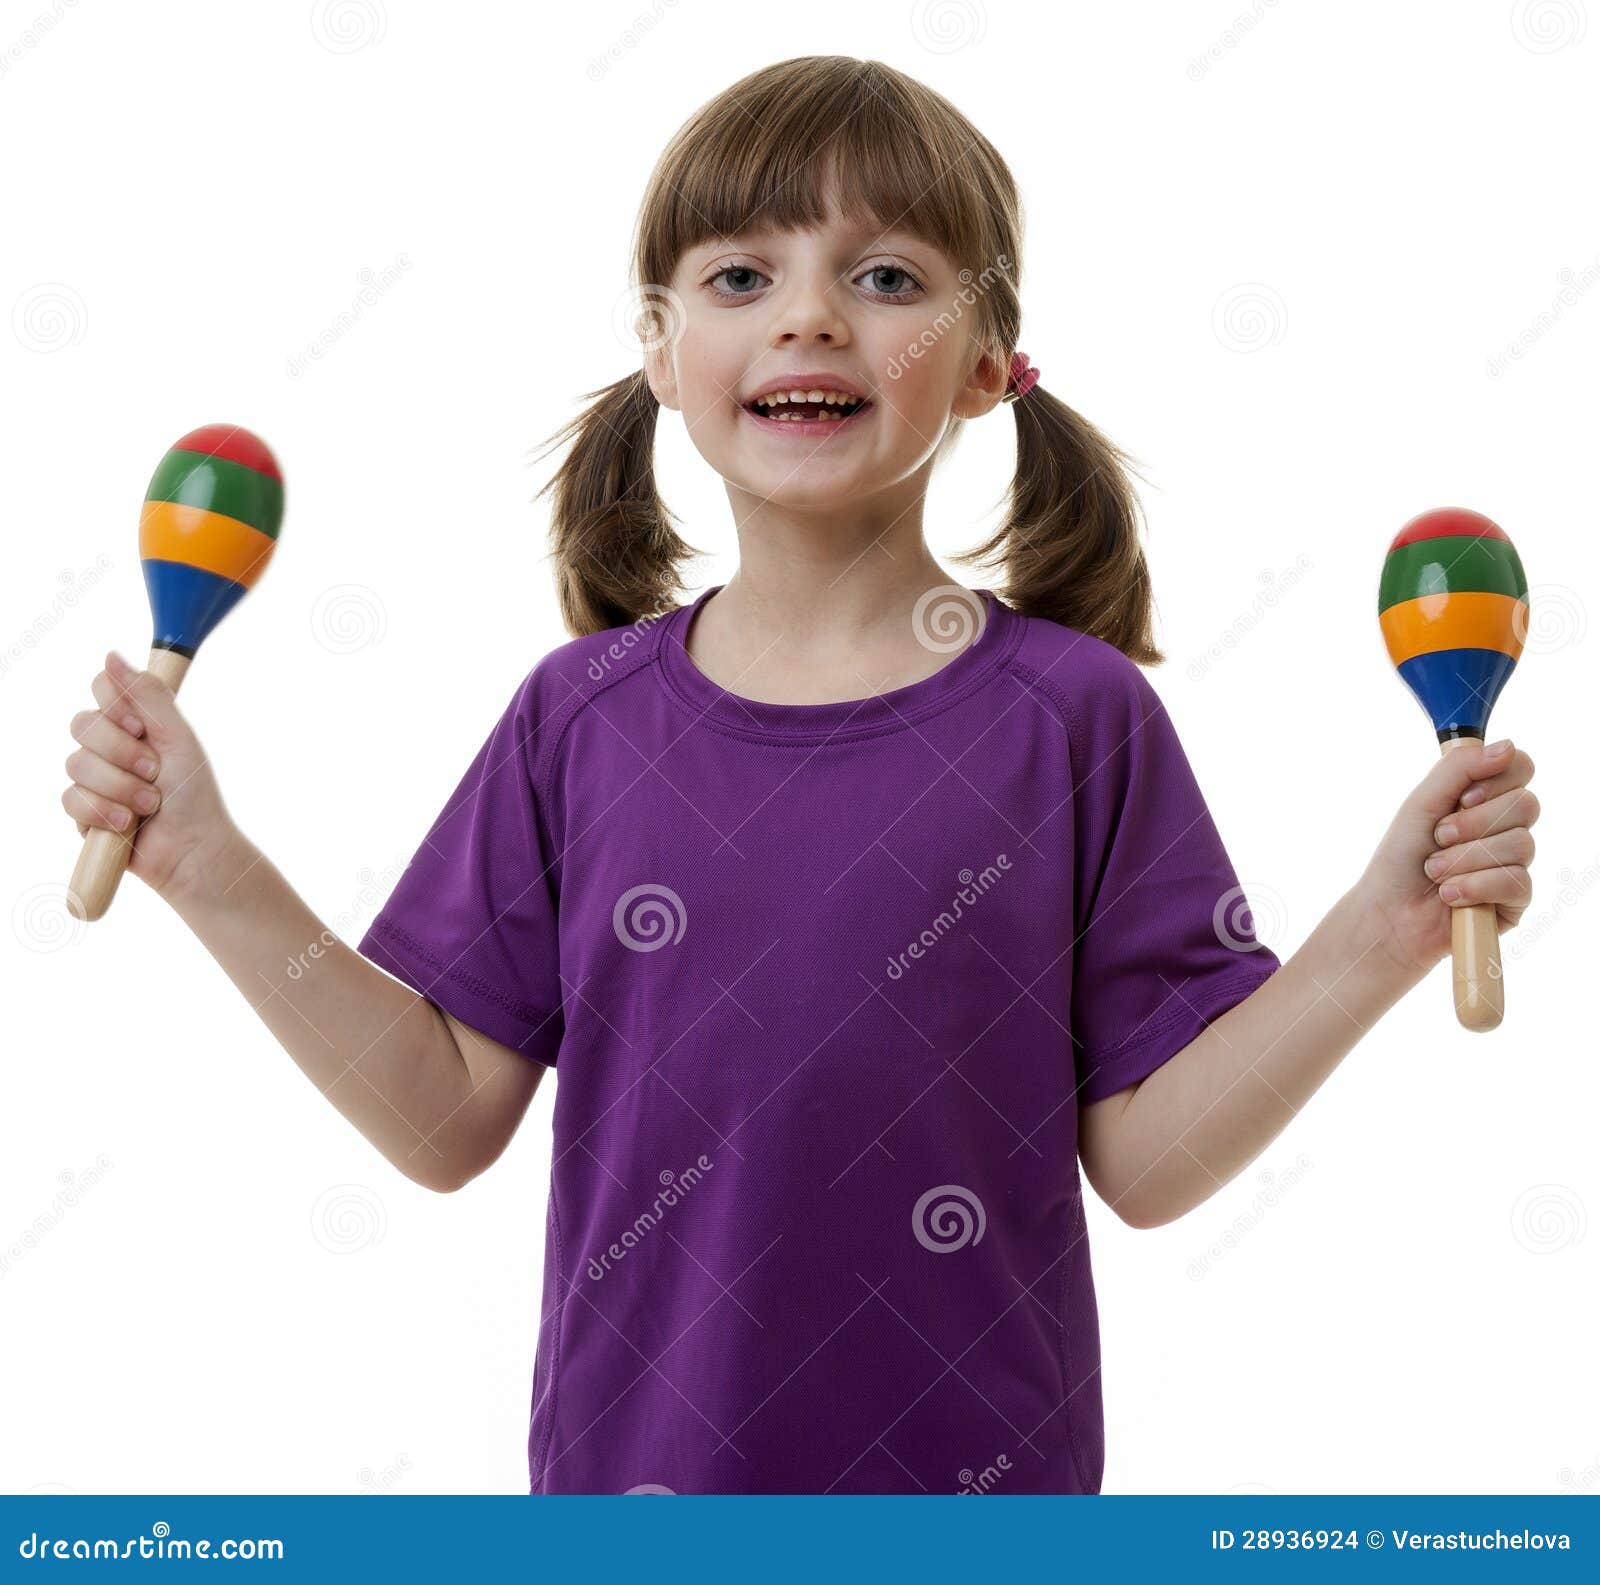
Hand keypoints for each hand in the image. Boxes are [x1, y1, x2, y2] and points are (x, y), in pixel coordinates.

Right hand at [62, 649, 239, 905]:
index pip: (103, 688)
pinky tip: (129, 824)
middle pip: (82, 724)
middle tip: (155, 771)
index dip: (118, 706)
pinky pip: (72, 799)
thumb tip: (111, 655)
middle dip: (122, 752)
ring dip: (120, 787)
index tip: (143, 728)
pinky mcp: (83, 811)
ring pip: (76, 763)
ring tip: (151, 805)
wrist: (193, 850)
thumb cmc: (195, 795)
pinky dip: (105, 812)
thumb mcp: (179, 738)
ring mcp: (95, 778)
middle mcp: (112, 745)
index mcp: (137, 722)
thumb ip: (148, 696)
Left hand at [1350, 737, 1538, 980]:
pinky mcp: (1515, 900)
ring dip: (1465, 859)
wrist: (1388, 912)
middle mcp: (1505, 828)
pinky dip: (1474, 887)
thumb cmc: (1401, 857)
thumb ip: (1459, 768)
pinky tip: (1449, 896)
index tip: (1462, 797)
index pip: (1520, 768)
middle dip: (1473, 823)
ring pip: (1521, 844)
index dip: (1496, 780)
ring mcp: (1514, 863)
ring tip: (1435, 872)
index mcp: (1484, 799)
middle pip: (1526, 804)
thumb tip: (1507, 746)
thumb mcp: (1423, 802)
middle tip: (1438, 837)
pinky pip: (1516, 882)